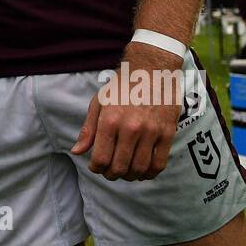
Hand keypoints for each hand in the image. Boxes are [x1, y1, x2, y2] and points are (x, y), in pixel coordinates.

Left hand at [71, 43, 182, 181]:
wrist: (152, 68)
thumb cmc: (122, 86)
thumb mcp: (99, 102)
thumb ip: (88, 129)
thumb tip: (77, 152)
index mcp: (110, 120)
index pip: (101, 159)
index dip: (96, 168)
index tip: (96, 166)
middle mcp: (130, 128)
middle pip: (119, 168)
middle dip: (111, 175)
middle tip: (110, 172)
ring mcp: (151, 131)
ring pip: (139, 169)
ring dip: (130, 176)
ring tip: (126, 172)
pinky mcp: (168, 133)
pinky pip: (159, 164)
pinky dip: (149, 173)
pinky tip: (143, 171)